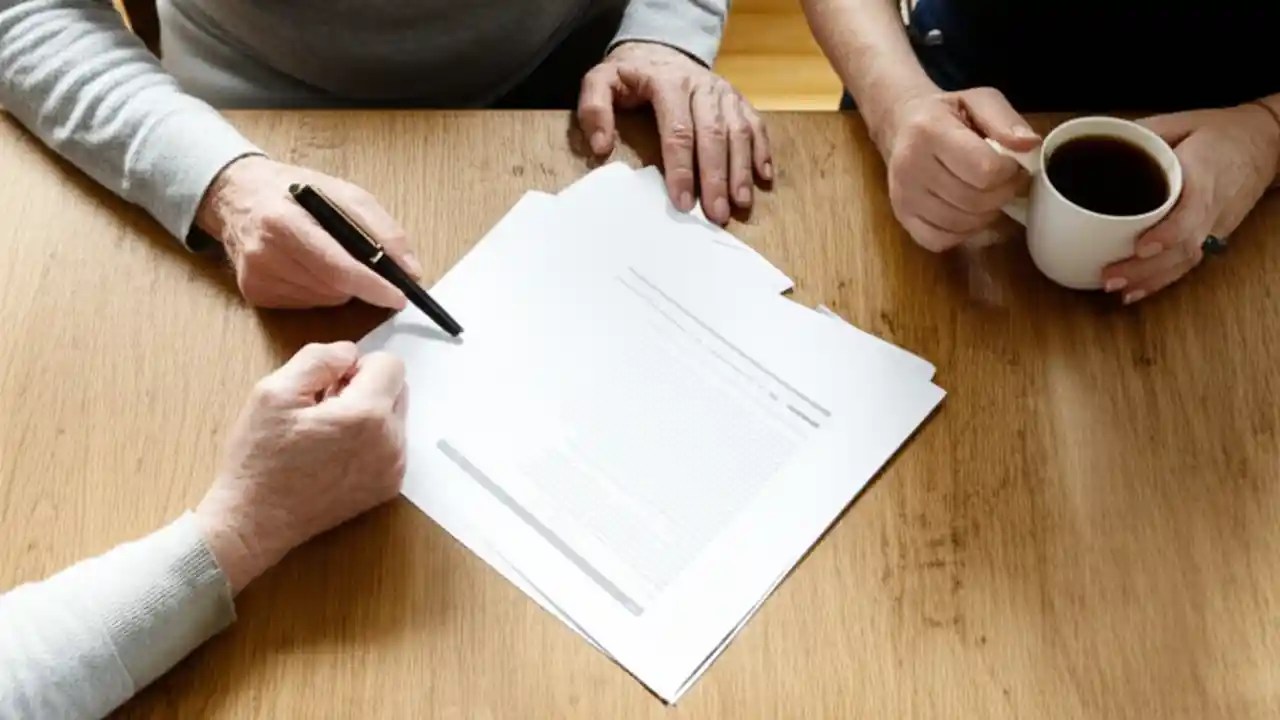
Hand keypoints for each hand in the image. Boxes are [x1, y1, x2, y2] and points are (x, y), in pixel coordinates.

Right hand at [195, 342, 407, 592]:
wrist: (255, 522)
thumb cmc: (260, 458)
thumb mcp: (274, 392)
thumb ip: (318, 359)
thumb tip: (349, 353)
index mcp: (367, 416)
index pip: (391, 364)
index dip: (357, 366)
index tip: (328, 385)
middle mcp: (391, 443)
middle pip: (398, 389)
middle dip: (366, 388)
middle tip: (323, 407)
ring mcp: (393, 469)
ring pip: (395, 417)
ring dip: (368, 414)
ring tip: (326, 433)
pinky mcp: (388, 487)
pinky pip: (391, 445)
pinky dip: (370, 440)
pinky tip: (333, 453)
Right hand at [196, 156, 422, 309]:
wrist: (237, 195)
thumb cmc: (294, 190)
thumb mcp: (343, 193)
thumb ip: (382, 229)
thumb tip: (411, 269)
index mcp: (285, 222)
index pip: (338, 267)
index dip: (372, 285)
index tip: (399, 296)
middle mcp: (265, 253)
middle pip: (334, 287)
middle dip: (360, 281)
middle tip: (365, 263)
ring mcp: (257, 277)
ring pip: (324, 300)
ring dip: (339, 285)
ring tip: (326, 254)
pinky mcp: (255, 293)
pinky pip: (306, 304)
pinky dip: (319, 290)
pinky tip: (307, 266)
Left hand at [577, 42, 771, 224]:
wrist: (659, 50)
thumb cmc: (629, 77)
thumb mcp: (601, 81)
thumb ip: (595, 109)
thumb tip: (601, 147)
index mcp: (668, 83)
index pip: (679, 131)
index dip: (682, 169)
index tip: (683, 202)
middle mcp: (702, 86)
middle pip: (714, 135)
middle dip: (716, 177)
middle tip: (717, 214)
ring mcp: (724, 92)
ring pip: (739, 132)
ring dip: (741, 170)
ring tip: (741, 203)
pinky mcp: (738, 100)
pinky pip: (756, 125)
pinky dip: (763, 151)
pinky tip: (764, 178)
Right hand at [873, 86, 1038, 251]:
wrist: (901, 124)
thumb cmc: (946, 113)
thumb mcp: (979, 100)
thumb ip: (1006, 121)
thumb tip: (1030, 146)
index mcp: (930, 132)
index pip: (985, 170)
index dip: (1009, 172)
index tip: (1012, 164)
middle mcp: (910, 166)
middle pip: (975, 201)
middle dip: (1002, 194)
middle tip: (1005, 182)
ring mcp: (903, 196)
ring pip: (960, 224)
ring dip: (985, 215)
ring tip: (988, 195)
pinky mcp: (901, 217)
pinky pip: (939, 241)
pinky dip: (961, 233)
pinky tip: (968, 213)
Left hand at [1102, 105, 1279, 303]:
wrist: (1266, 143)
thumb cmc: (1223, 131)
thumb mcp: (1183, 121)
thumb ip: (1145, 132)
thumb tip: (1100, 141)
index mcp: (1204, 173)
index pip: (1192, 209)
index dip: (1169, 232)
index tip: (1141, 246)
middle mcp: (1212, 205)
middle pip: (1184, 245)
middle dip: (1146, 267)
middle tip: (1109, 277)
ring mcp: (1216, 223)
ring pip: (1187, 260)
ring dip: (1150, 279)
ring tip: (1116, 289)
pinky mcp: (1214, 234)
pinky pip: (1190, 263)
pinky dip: (1163, 281)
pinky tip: (1136, 292)